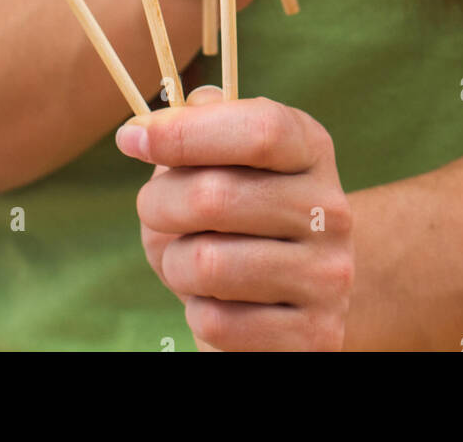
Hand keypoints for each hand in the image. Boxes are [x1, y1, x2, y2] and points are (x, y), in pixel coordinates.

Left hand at [118, 88, 353, 351]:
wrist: (295, 293)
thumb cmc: (240, 214)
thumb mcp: (224, 159)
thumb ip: (196, 127)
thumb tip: (146, 128)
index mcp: (310, 149)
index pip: (259, 130)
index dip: (186, 132)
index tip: (132, 139)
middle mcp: (329, 208)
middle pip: (214, 197)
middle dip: (158, 204)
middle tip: (155, 210)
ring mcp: (327, 275)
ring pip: (206, 264)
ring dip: (174, 263)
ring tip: (188, 260)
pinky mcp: (312, 335)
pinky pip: (216, 322)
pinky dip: (197, 311)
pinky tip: (216, 301)